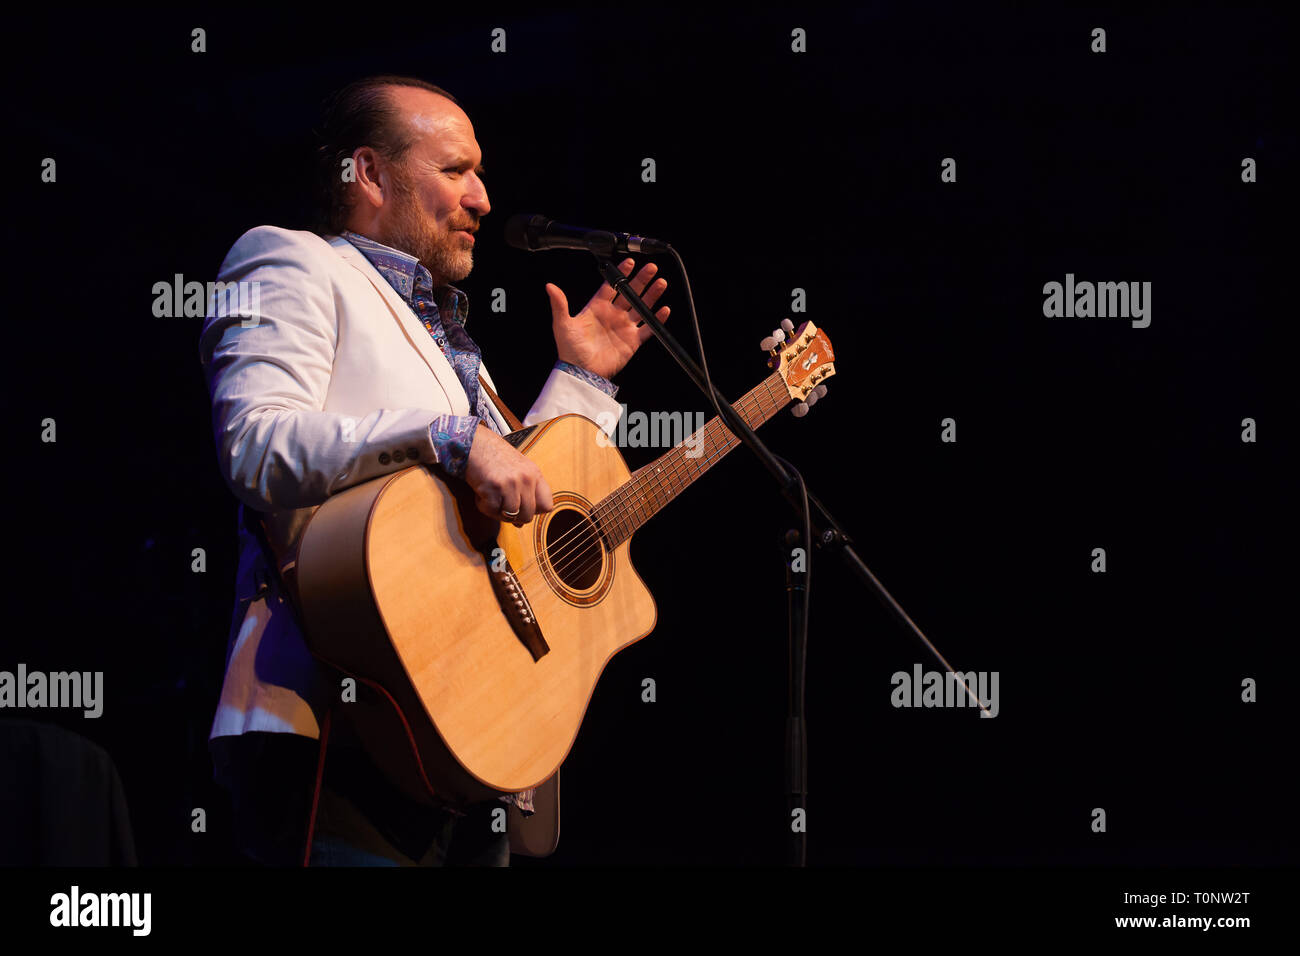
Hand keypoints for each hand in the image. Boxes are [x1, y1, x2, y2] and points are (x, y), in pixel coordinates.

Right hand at [463, 423, 552, 525]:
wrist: (473, 442)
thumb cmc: (493, 455)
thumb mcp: (517, 469)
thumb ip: (524, 492)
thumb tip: (521, 522)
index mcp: (534, 473)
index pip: (547, 505)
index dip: (534, 511)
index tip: (523, 508)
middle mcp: (526, 478)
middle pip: (528, 515)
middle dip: (514, 517)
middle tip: (501, 506)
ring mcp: (511, 483)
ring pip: (512, 516)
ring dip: (498, 512)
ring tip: (490, 499)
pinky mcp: (494, 488)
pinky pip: (492, 511)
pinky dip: (484, 506)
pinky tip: (481, 494)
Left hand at [544, 258, 669, 379]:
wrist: (581, 373)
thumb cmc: (570, 350)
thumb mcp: (562, 324)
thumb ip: (560, 304)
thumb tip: (549, 286)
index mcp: (597, 307)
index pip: (611, 286)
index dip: (621, 273)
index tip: (630, 262)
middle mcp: (612, 315)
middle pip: (630, 293)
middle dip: (641, 280)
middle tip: (652, 268)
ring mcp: (623, 327)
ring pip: (641, 307)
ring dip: (652, 296)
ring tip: (661, 283)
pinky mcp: (632, 341)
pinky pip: (648, 329)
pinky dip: (657, 320)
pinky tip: (664, 310)